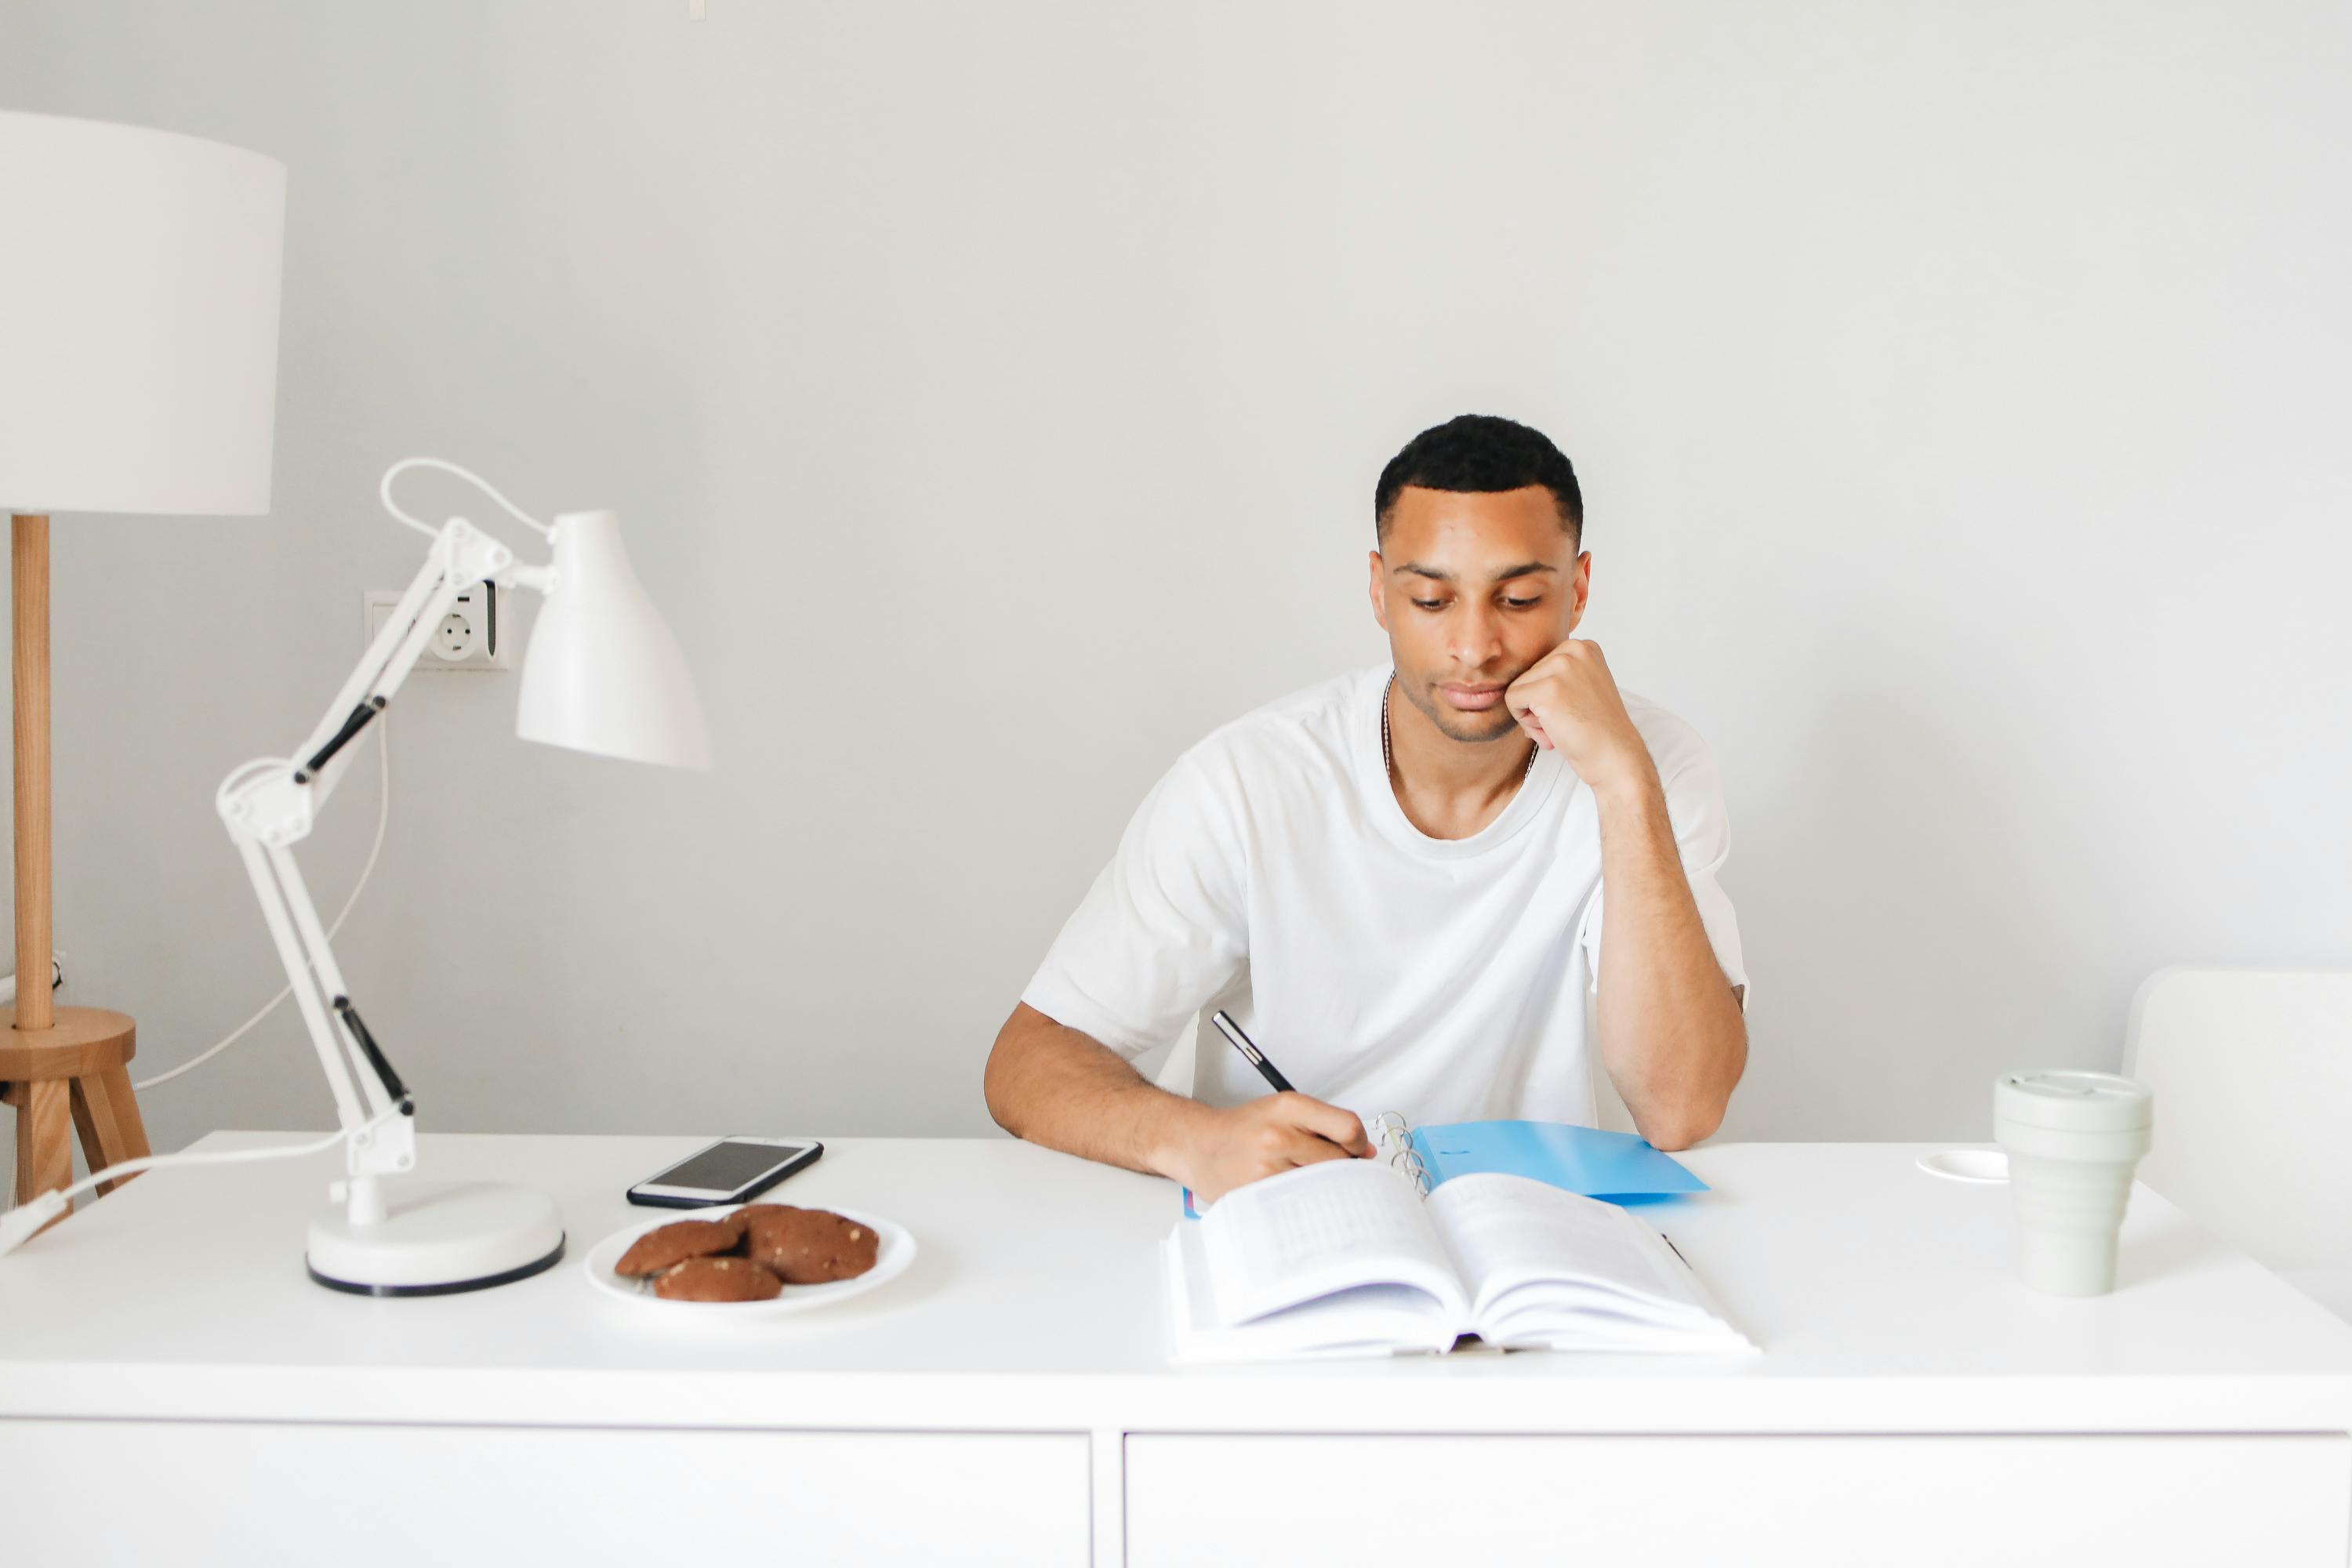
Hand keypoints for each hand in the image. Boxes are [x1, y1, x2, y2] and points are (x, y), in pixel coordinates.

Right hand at [1174, 1093, 1372, 1205]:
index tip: (1358, 1151)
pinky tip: (1295, 1194)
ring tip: (1308, 1181)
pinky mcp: (1259, 1193)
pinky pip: (1300, 1202)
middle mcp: (1279, 1135)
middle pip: (1338, 1160)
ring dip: (1323, 1187)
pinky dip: (1304, 1201)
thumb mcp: (1281, 1110)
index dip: (1359, 1143)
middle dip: (1341, 1168)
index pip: (1347, 1127)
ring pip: (1321, 1184)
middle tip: (1332, 1169)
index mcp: (1288, 1107)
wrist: (1198, 1145)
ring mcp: (1268, 1167)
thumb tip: (1363, 1151)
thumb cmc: (1242, 1129)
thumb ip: (1323, 1124)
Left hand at [1503, 638, 1651, 792]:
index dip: (1548, 694)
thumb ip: (1556, 675)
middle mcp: (1574, 650)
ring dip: (1531, 715)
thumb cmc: (1595, 728)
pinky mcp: (1547, 690)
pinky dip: (1524, 721)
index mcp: (1583, 647)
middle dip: (1538, 704)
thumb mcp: (1581, 686)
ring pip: (1518, 687)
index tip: (1571, 709)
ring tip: (1559, 726)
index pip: (1540, 666)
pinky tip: (1550, 731)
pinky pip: (1511, 699)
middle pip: (1527, 675)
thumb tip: (1512, 679)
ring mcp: (1561, 668)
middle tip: (1565, 722)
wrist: (1614, 756)